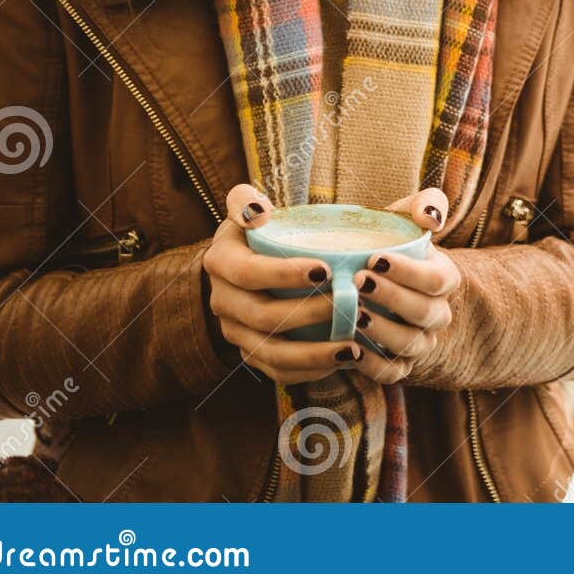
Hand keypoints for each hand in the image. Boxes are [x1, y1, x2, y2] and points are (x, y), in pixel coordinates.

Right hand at [203, 183, 363, 384]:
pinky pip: (278, 372)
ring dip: (313, 354)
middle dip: (309, 314)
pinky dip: (310, 371)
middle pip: (263, 317)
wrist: (247, 262)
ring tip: (352, 347)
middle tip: (352, 306)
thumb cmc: (260, 230)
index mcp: (221, 263)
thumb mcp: (246, 207)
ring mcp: (236, 332)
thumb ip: (245, 200)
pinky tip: (342, 362)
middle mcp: (223, 302)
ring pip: (270, 352)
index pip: (248, 272)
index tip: (327, 270)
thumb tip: (255, 210)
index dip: (284, 273)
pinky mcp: (252, 353)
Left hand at [350, 188, 461, 384]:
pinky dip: (374, 365)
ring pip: (411, 344)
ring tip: (353, 314)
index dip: (409, 272)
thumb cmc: (385, 243)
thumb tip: (432, 217)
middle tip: (358, 282)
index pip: (438, 279)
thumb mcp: (403, 217)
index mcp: (444, 278)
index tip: (374, 258)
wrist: (365, 277)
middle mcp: (437, 313)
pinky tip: (350, 349)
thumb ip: (424, 204)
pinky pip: (394, 373)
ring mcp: (420, 342)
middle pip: (426, 312)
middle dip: (392, 298)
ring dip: (382, 331)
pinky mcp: (399, 365)